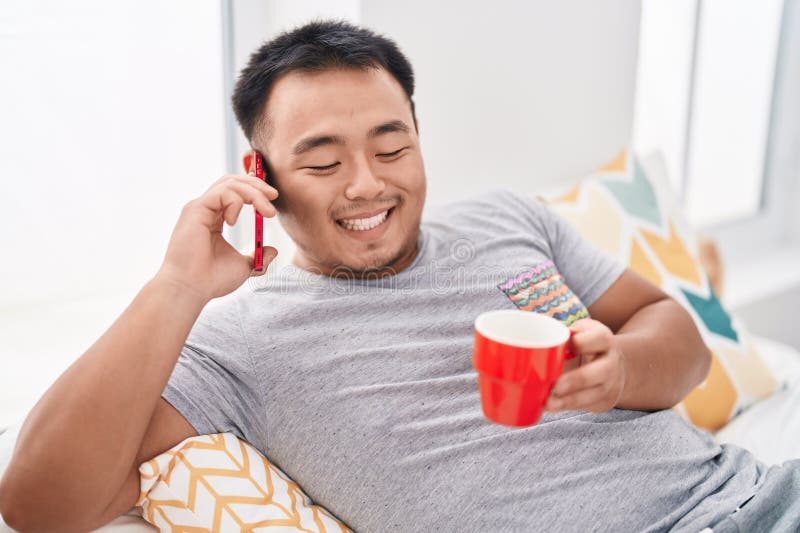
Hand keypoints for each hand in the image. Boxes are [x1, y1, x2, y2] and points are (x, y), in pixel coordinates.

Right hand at [155, 173, 278, 302]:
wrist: (191, 289)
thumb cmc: (211, 280)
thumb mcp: (244, 266)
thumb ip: (258, 256)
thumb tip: (273, 251)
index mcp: (214, 218)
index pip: (233, 191)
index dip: (253, 186)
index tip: (272, 195)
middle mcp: (205, 209)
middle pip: (232, 181)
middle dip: (256, 184)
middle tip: (274, 196)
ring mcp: (199, 208)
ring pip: (230, 183)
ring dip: (253, 193)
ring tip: (267, 212)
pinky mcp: (195, 209)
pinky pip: (222, 193)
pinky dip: (236, 202)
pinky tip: (233, 223)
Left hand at [545, 318, 626, 412]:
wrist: (610, 365)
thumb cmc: (582, 345)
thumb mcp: (576, 333)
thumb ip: (560, 335)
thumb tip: (528, 342)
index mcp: (604, 339)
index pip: (599, 338)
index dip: (580, 343)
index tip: (562, 348)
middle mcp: (612, 360)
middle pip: (603, 370)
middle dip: (577, 380)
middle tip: (556, 387)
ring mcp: (612, 382)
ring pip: (597, 393)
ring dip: (571, 400)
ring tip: (549, 403)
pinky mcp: (606, 399)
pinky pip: (590, 405)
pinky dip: (570, 407)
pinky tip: (553, 407)